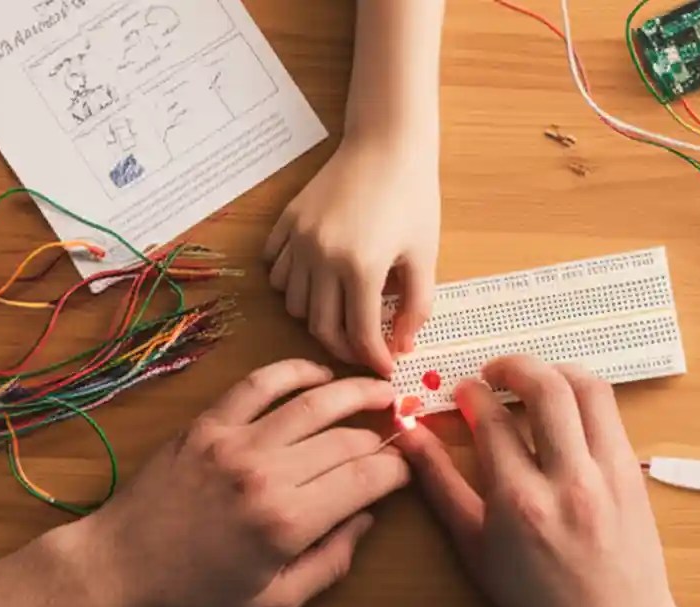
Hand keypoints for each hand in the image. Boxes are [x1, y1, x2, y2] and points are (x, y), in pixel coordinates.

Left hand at [0, 360, 409, 606]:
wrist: (120, 569)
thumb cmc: (197, 595)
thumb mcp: (275, 603)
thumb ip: (331, 564)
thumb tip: (366, 521)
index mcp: (289, 523)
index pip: (368, 477)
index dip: (399, 468)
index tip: (407, 467)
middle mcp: (268, 473)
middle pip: (347, 437)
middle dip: (381, 433)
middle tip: (397, 432)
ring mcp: (235, 441)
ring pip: (313, 401)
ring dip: (354, 390)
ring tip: (379, 389)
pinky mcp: (207, 424)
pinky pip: (259, 383)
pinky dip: (294, 371)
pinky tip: (318, 374)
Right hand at [264, 133, 439, 374]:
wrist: (387, 143)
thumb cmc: (414, 197)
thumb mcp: (425, 255)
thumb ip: (416, 307)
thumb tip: (401, 347)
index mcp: (361, 267)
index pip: (359, 333)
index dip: (372, 359)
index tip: (383, 369)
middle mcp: (322, 256)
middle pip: (320, 326)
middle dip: (343, 348)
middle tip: (362, 350)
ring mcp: (299, 238)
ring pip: (292, 302)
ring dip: (314, 317)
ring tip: (338, 313)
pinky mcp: (287, 221)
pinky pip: (274, 268)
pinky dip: (289, 284)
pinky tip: (313, 282)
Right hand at [400, 357, 699, 606]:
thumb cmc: (537, 602)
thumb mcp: (475, 549)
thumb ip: (441, 485)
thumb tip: (410, 436)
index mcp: (519, 501)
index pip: (490, 420)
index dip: (469, 395)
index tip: (460, 393)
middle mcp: (568, 479)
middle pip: (545, 387)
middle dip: (512, 365)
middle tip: (492, 373)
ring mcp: (608, 473)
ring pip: (588, 388)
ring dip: (554, 370)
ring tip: (531, 380)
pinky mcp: (633, 473)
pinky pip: (609, 414)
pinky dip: (582, 397)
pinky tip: (563, 409)